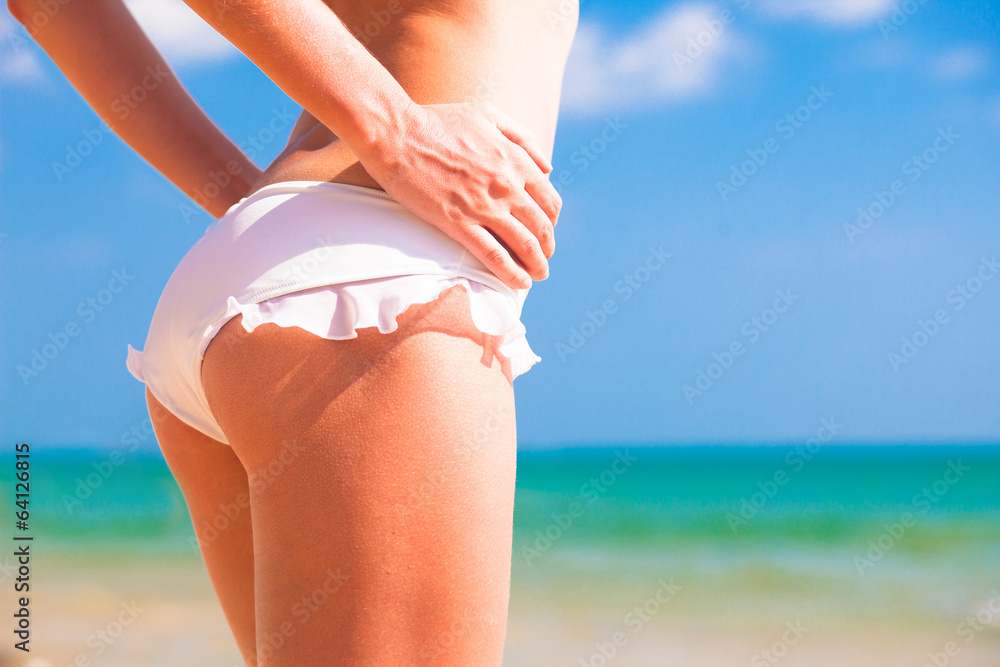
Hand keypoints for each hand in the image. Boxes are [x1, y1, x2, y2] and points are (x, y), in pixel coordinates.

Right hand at [357, 101, 561, 288]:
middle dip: (547, 248)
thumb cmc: (439, 121)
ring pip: (524, 245)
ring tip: (537, 275)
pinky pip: (493, 255)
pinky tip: (519, 283)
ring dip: (536, 265)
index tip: (545, 231)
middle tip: (543, 258)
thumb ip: (522, 138)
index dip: (551, 221)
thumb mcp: (489, 114)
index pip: (549, 200)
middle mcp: (506, 185)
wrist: (397, 134)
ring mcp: (483, 206)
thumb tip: (548, 167)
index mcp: (515, 160)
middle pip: (541, 227)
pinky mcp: (458, 223)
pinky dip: (511, 274)